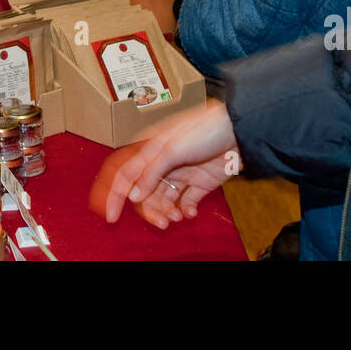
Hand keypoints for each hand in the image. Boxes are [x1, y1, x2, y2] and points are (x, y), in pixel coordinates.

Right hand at [94, 100, 238, 227]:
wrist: (240, 131)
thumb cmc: (205, 127)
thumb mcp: (171, 147)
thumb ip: (150, 171)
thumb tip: (133, 195)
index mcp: (150, 149)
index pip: (124, 173)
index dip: (113, 194)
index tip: (110, 214)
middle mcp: (162, 162)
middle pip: (144, 193)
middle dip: (149, 210)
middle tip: (161, 222)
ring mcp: (181, 173)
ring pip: (163, 200)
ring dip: (166, 212)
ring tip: (177, 217)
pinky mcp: (199, 183)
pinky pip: (185, 202)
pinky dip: (185, 211)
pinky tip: (190, 212)